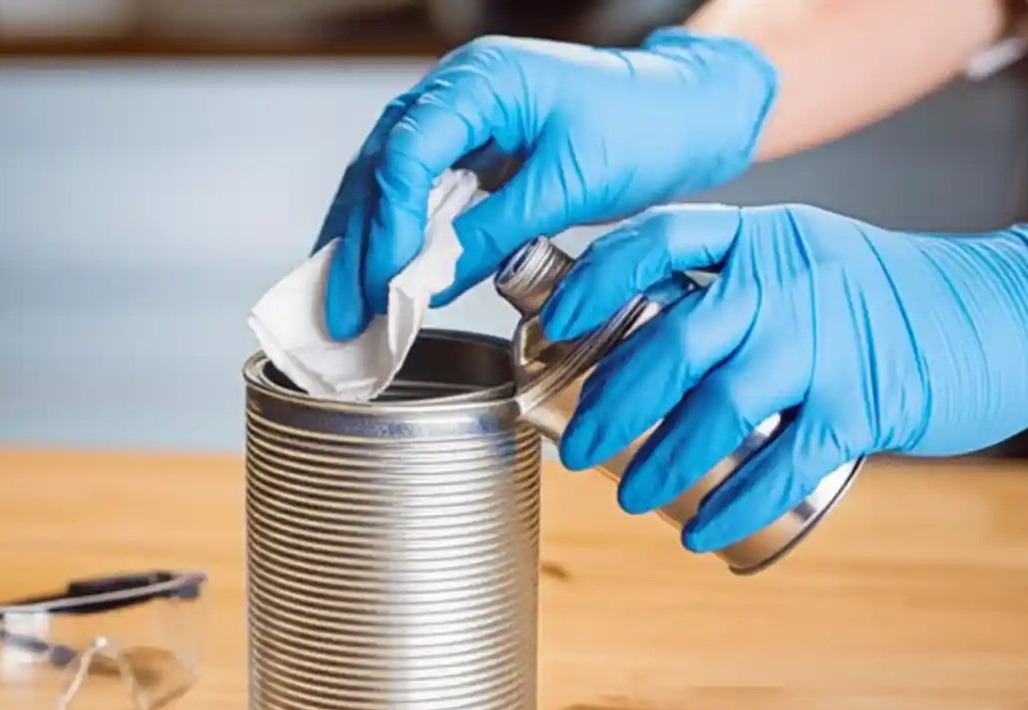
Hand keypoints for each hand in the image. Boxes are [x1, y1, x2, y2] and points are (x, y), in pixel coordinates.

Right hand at [316, 27, 777, 339]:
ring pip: (389, 181)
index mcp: (480, 81)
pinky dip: (400, 237)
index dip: (388, 221)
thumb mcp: (570, 184)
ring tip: (342, 303)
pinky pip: (420, 193)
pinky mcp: (475, 150)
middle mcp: (457, 92)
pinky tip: (382, 277)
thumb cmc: (643, 127)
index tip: (384, 280)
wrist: (687, 112)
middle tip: (340, 310)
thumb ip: (496, 229)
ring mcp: (461, 119)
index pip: (407, 151)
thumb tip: (432, 280)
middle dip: (356, 242)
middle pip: (380, 166)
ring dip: (365, 243)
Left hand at [541, 204, 1027, 551]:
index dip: (599, 275)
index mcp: (764, 239)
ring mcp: (825, 344)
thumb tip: (643, 336)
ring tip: (626, 495)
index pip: (662, 238)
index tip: (559, 320)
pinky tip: (702, 532)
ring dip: (661, 462)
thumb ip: (734, 283)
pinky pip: (782, 465)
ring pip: (719, 409)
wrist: (1000, 311)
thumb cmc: (884, 291)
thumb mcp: (804, 256)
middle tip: (575, 446)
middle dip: (610, 401)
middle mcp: (787, 284)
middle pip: (674, 342)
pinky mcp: (863, 404)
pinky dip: (734, 504)